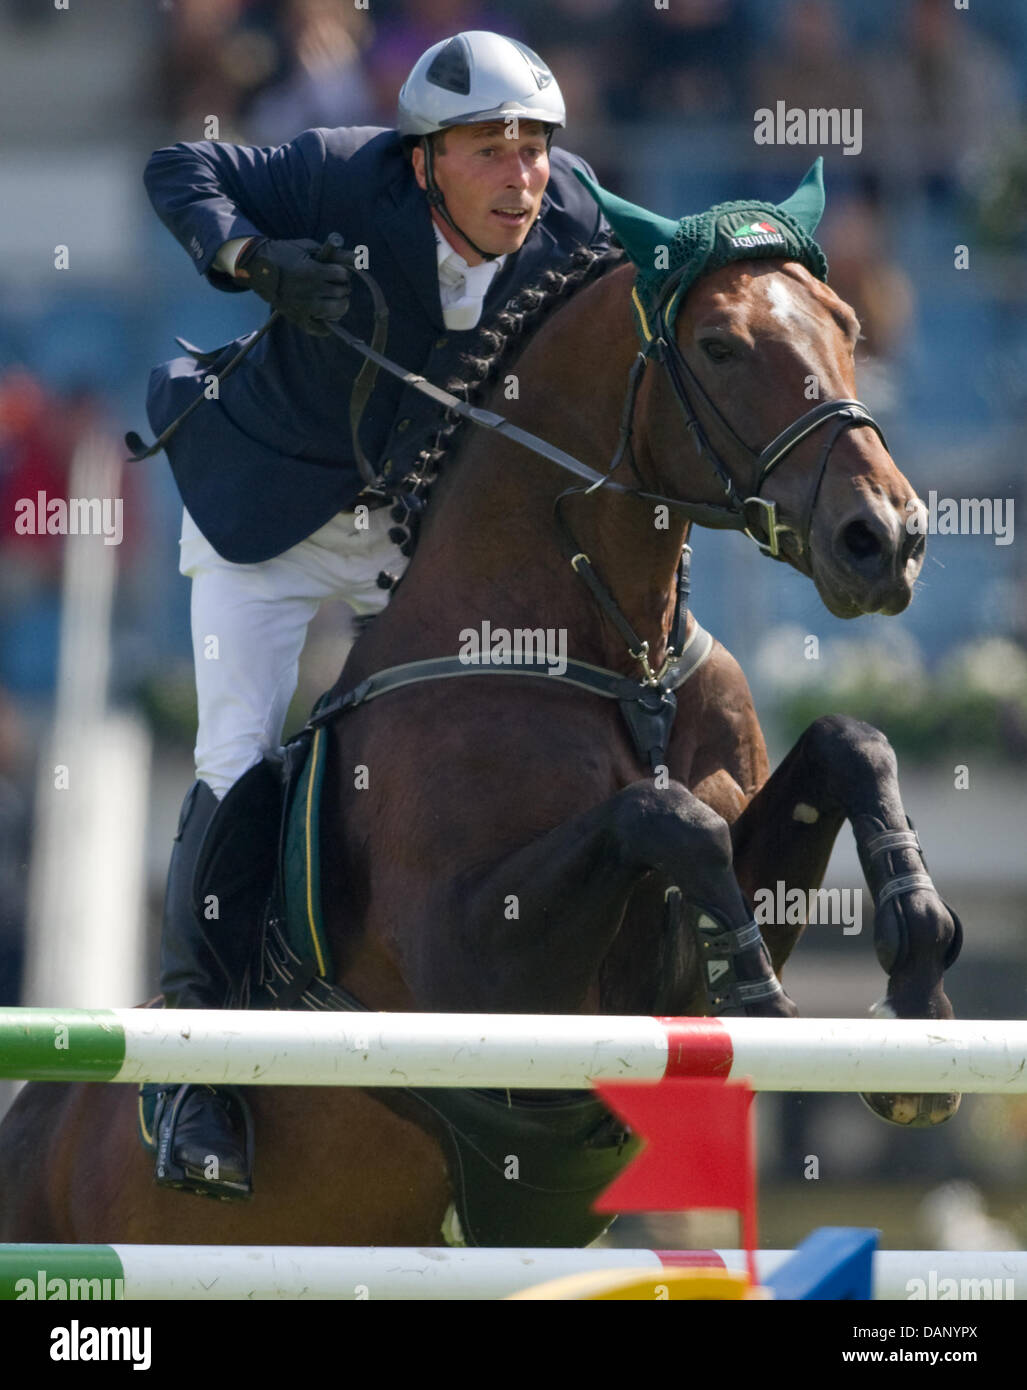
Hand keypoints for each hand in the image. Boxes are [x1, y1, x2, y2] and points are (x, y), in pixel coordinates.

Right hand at [235, 237, 350, 335]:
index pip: (342, 276)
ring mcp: (304, 306)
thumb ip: (335, 254)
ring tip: (334, 299)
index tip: (336, 272)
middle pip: (342, 293)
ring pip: (336, 311)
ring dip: (340, 305)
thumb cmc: (285, 253)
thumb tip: (360, 260)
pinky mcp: (298, 317)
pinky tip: (326, 316)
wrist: (259, 268)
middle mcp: (310, 290)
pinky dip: (326, 325)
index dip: (342, 273)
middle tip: (335, 285)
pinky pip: (319, 329)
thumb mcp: (309, 248)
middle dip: (342, 288)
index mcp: (312, 271)